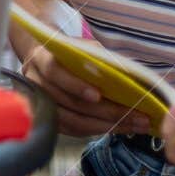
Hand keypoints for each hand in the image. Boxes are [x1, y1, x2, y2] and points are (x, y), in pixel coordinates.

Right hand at [18, 42, 151, 137]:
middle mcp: (36, 82)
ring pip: (73, 121)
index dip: (75, 85)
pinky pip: (73, 130)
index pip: (54, 72)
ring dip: (107, 126)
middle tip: (138, 117)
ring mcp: (40, 103)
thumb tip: (129, 75)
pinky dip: (97, 130)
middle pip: (69, 102)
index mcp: (42, 58)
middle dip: (106, 112)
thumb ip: (98, 57)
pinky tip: (119, 128)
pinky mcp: (48, 118)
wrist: (44, 58)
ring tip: (134, 126)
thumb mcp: (81, 45)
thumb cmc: (69, 51)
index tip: (98, 95)